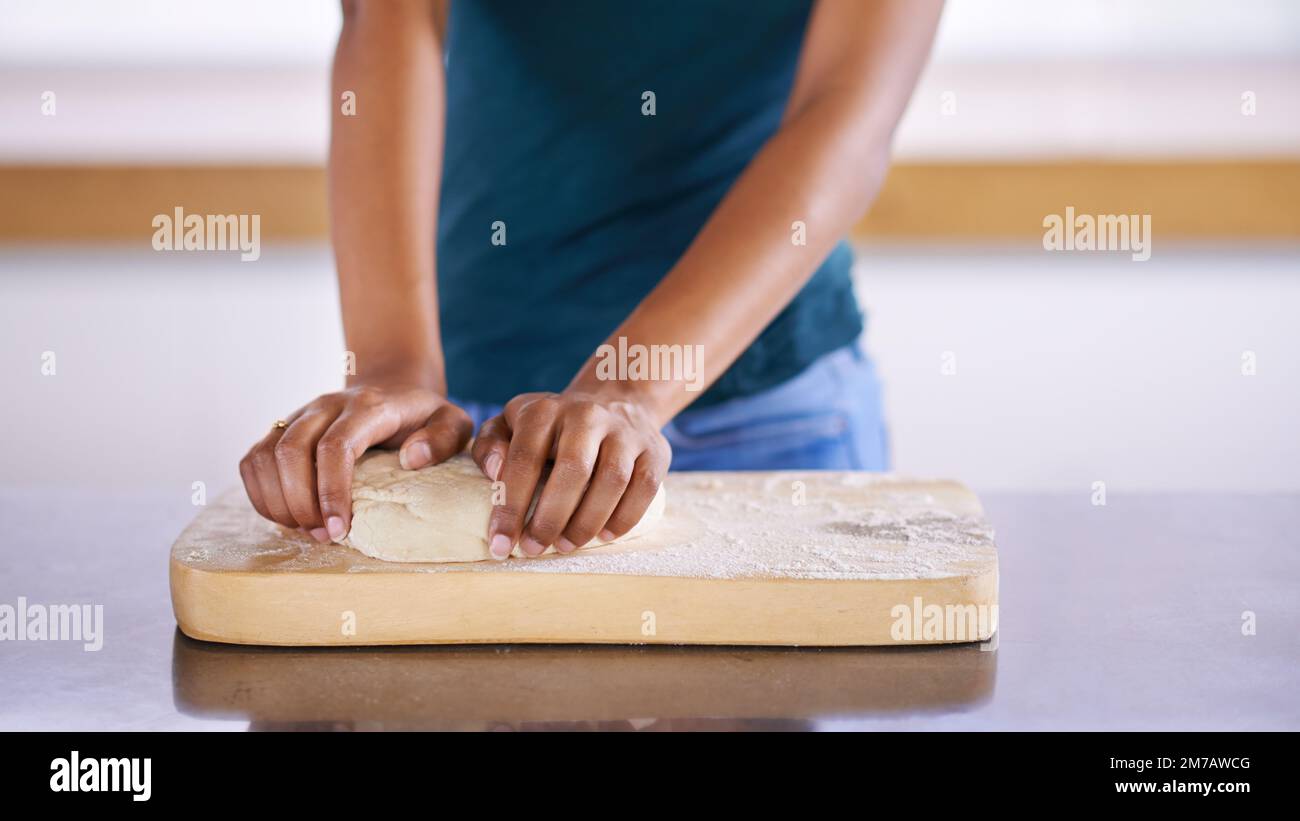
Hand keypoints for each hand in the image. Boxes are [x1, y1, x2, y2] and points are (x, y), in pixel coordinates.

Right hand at [239, 380, 471, 541]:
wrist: (391, 386)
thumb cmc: (422, 415)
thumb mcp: (452, 421)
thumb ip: (444, 438)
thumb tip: (412, 459)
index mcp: (367, 407)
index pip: (335, 446)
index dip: (331, 491)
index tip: (339, 529)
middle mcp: (325, 406)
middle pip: (291, 452)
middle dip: (300, 503)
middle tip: (324, 536)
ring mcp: (298, 416)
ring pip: (264, 456)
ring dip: (278, 503)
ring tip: (307, 531)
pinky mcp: (280, 430)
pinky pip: (252, 461)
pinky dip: (261, 495)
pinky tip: (288, 518)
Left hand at [471, 391, 670, 558]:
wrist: (615, 400)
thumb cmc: (553, 427)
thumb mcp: (513, 423)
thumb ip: (490, 444)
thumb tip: (494, 472)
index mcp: (546, 410)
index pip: (525, 458)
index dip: (510, 505)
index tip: (500, 542)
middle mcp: (587, 415)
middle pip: (573, 470)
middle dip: (550, 518)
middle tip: (534, 548)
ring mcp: (625, 432)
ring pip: (612, 480)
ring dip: (587, 522)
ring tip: (565, 545)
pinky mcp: (655, 450)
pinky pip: (645, 488)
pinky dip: (625, 518)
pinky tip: (604, 536)